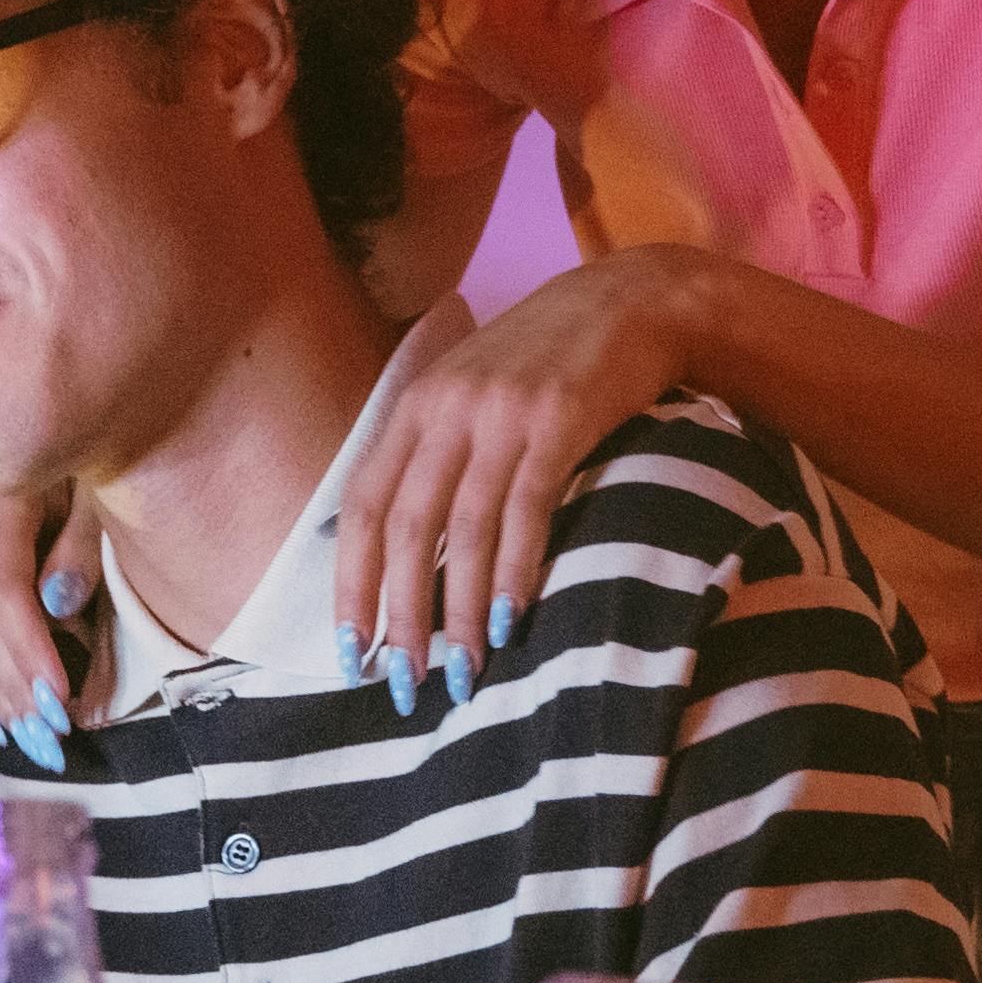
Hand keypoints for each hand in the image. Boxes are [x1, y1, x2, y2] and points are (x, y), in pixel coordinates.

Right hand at [0, 480, 86, 765]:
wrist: (57, 440)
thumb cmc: (92, 473)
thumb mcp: (98, 498)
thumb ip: (81, 546)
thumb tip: (56, 603)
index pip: (1, 590)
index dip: (27, 649)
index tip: (57, 697)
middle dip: (13, 685)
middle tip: (49, 733)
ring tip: (28, 735)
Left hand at [330, 253, 702, 695]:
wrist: (632, 300)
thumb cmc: (549, 359)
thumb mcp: (471, 389)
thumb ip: (430, 451)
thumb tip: (386, 542)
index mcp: (416, 405)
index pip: (362, 506)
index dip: (352, 583)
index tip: (350, 650)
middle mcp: (448, 408)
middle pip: (406, 528)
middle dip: (402, 615)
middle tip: (406, 683)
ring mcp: (503, 414)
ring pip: (464, 530)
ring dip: (460, 611)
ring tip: (464, 672)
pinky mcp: (560, 422)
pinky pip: (527, 509)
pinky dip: (514, 571)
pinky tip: (511, 621)